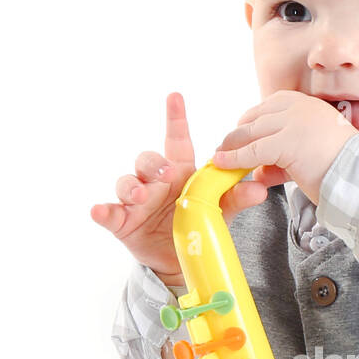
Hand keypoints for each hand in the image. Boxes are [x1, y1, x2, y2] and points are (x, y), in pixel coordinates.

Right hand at [91, 92, 268, 291]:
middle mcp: (154, 182)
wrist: (181, 260)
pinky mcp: (122, 222)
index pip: (177, 141)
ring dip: (132, 187)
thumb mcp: (218, 211)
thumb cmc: (197, 225)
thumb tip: (260, 189)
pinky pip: (108, 213)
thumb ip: (235, 198)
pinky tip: (98, 210)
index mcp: (179, 172)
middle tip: (167, 173)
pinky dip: (102, 211)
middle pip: (146, 159)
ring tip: (142, 197)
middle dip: (153, 163)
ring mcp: (136, 201)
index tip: (176, 97)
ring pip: (127, 183)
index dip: (176, 118)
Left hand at [212, 90, 356, 204]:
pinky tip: (222, 165)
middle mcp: (298, 108)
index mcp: (307, 105)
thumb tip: (259, 171)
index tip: (241, 138)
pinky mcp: (286, 142)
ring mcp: (292, 123)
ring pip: (251, 133)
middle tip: (224, 150)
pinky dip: (234, 158)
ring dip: (231, 147)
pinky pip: (253, 150)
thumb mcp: (309, 155)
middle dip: (238, 135)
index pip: (267, 108)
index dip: (251, 124)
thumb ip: (282, 158)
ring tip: (219, 159)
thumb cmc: (341, 171)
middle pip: (255, 118)